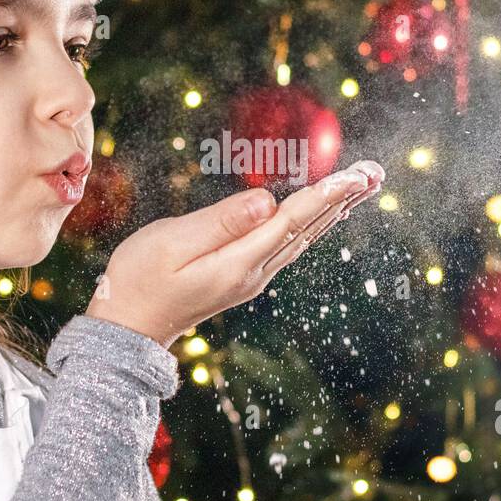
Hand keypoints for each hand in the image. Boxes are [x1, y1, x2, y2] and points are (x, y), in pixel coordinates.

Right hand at [84, 159, 384, 348]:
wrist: (125, 327)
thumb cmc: (139, 279)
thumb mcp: (172, 243)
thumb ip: (220, 222)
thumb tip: (266, 202)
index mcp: (239, 262)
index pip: (292, 220)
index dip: (325, 194)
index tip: (356, 175)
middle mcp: (254, 273)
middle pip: (307, 229)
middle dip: (342, 199)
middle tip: (374, 174)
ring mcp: (251, 278)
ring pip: (302, 238)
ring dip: (332, 210)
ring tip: (360, 187)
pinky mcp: (242, 277)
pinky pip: (287, 245)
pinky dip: (310, 223)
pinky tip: (320, 214)